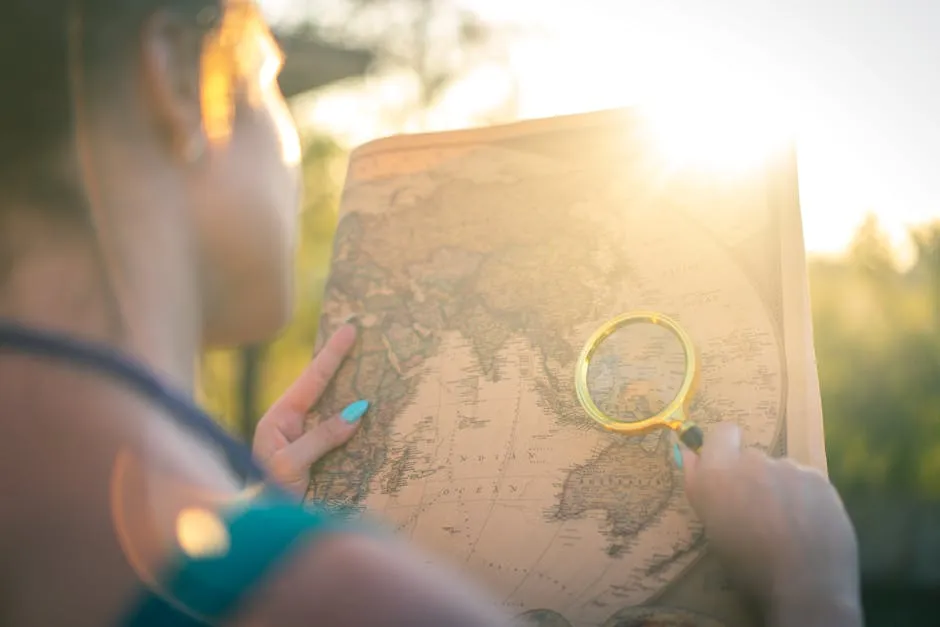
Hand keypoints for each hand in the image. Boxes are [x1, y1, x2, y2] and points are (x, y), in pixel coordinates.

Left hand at [253, 323, 366, 497]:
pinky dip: (352, 420)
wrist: (257, 524)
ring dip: (350, 391)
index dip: (332, 354)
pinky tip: (367, 414)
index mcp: (279, 417)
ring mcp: (302, 438)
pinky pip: (337, 431)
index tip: (350, 329)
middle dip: (340, 363)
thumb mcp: (292, 464)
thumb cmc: (266, 493)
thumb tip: (357, 412)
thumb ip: (322, 437)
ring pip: (331, 407)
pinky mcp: (314, 455)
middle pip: (321, 386)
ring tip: (369, 367)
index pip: (312, 379)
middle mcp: (290, 423)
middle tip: (359, 335)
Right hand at [681, 423, 861, 626]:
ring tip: (788, 524)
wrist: (805, 587)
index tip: (729, 469)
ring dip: (780, 488)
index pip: (722, 432)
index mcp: (719, 473)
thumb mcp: (712, 526)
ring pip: (781, 470)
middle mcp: (754, 461)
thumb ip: (699, 483)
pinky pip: (806, 481)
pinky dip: (806, 497)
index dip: (725, 446)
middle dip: (753, 477)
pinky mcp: (820, 479)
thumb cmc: (747, 564)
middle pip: (752, 457)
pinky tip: (809, 525)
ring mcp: (790, 468)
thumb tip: (689, 451)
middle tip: (758, 512)